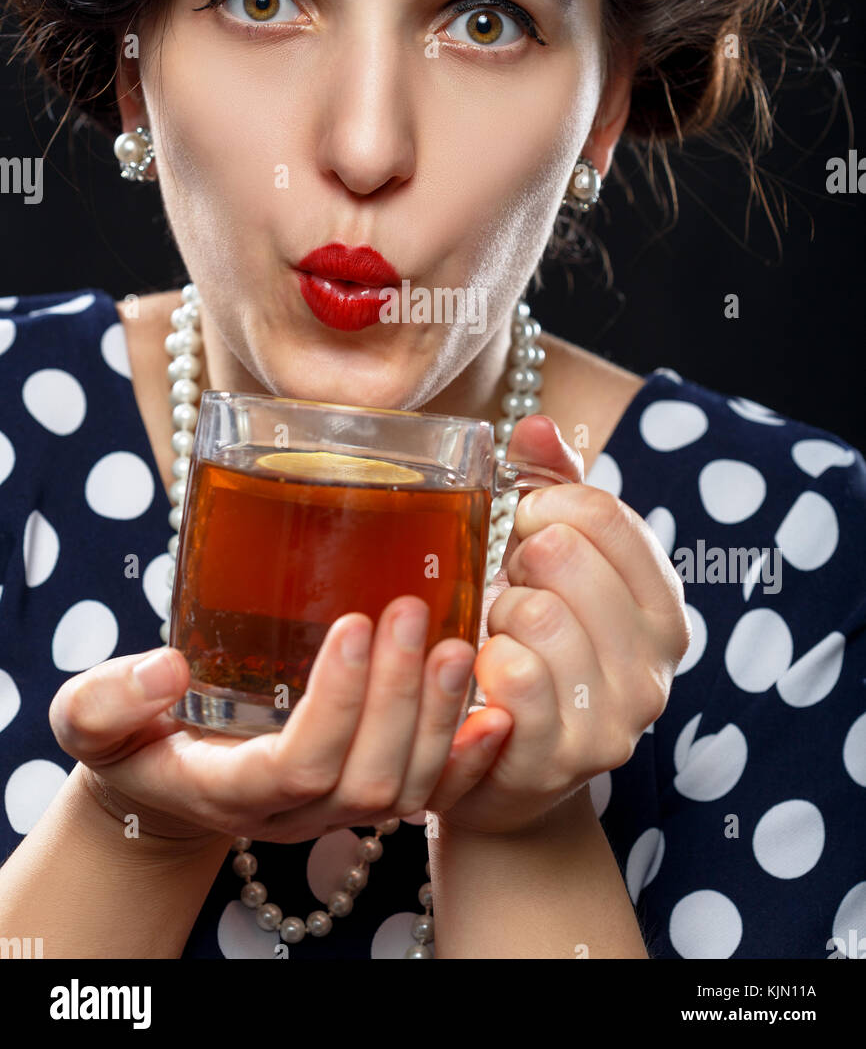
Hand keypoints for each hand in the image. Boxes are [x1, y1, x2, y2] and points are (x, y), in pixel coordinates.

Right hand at [48, 595, 509, 846]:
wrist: (166, 780)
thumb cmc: (133, 739)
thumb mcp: (92, 719)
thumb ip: (109, 700)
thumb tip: (165, 669)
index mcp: (233, 789)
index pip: (299, 765)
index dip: (337, 703)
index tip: (354, 623)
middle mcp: (296, 810)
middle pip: (369, 778)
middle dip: (400, 697)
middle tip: (413, 611)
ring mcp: (337, 807)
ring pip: (410, 789)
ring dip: (442, 717)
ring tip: (458, 641)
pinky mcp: (366, 788)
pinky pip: (434, 794)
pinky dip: (471, 758)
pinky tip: (499, 713)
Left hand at [424, 415, 690, 836]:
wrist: (507, 772)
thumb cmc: (530, 650)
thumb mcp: (549, 563)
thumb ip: (550, 488)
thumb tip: (535, 423)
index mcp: (665, 605)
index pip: (604, 511)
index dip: (545, 505)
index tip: (526, 529)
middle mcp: (658, 664)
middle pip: (563, 555)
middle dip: (517, 565)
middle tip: (512, 594)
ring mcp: (618, 716)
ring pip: (535, 613)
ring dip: (498, 617)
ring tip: (501, 636)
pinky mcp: (566, 756)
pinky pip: (513, 672)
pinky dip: (484, 662)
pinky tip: (487, 675)